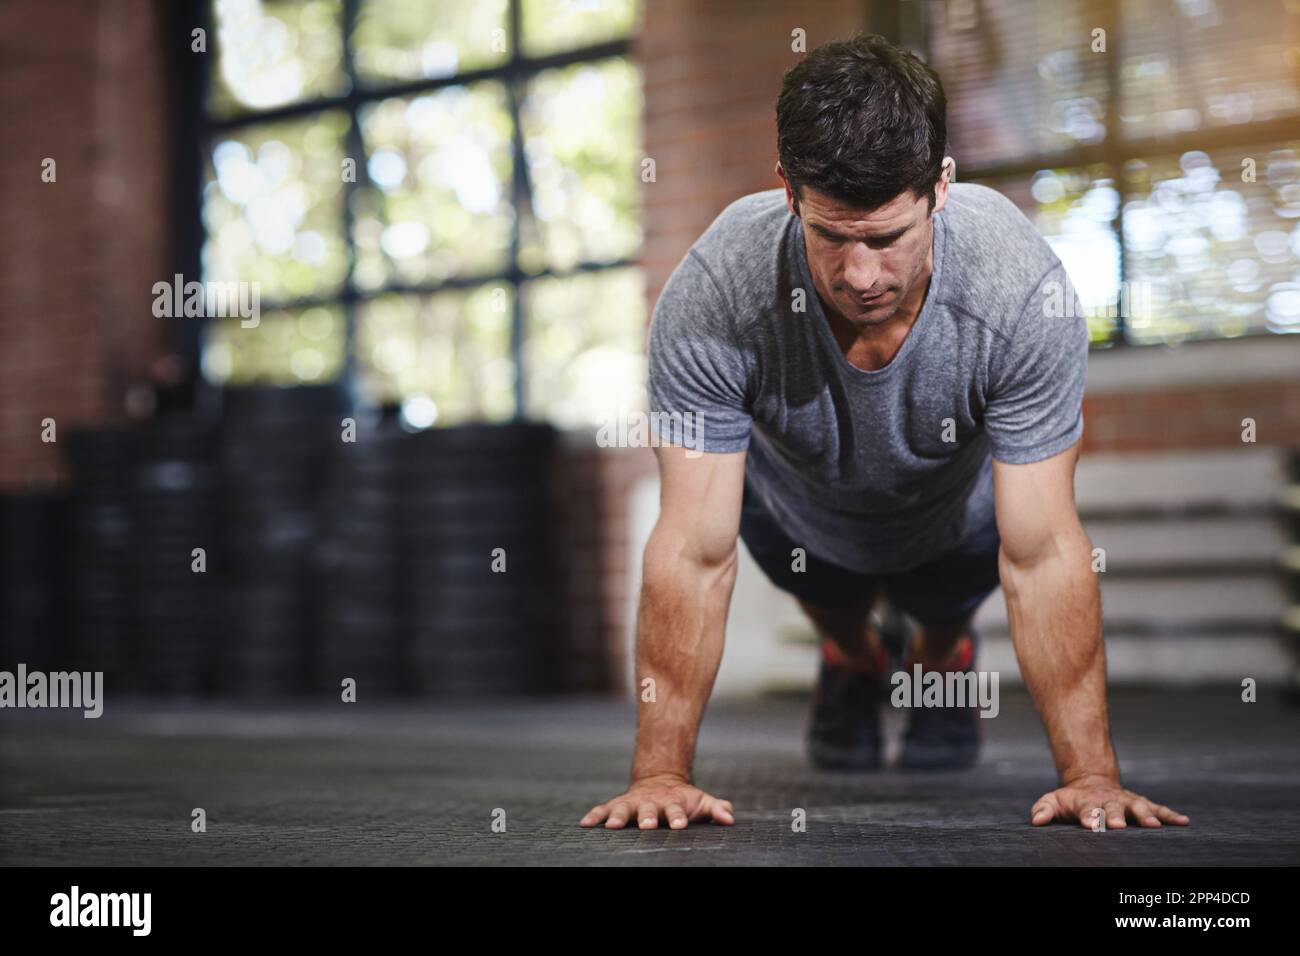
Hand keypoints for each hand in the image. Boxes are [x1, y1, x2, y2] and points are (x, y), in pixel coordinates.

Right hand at [579, 773, 734, 829]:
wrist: (660, 780)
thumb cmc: (684, 800)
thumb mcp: (702, 801)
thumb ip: (716, 808)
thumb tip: (730, 818)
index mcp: (672, 804)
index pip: (676, 812)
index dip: (677, 818)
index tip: (679, 825)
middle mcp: (651, 804)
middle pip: (648, 811)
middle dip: (646, 818)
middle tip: (646, 825)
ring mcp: (633, 803)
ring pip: (623, 809)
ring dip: (617, 817)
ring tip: (610, 826)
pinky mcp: (617, 805)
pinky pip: (603, 809)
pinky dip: (594, 815)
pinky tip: (584, 824)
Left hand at [1030, 773, 1190, 828]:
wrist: (1091, 780)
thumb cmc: (1071, 799)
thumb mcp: (1054, 801)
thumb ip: (1044, 809)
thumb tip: (1036, 820)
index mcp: (1086, 803)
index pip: (1087, 811)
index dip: (1089, 818)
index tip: (1092, 826)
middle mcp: (1109, 801)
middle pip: (1113, 809)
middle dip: (1116, 817)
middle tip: (1118, 826)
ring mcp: (1126, 802)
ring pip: (1138, 807)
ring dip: (1146, 815)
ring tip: (1154, 825)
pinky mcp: (1140, 803)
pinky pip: (1158, 808)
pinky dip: (1170, 815)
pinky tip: (1183, 821)